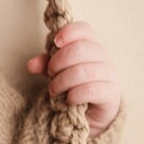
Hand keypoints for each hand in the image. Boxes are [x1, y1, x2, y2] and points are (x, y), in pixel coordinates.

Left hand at [26, 20, 120, 136]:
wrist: (90, 114)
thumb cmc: (73, 86)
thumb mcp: (57, 72)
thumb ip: (45, 65)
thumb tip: (32, 64)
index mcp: (91, 45)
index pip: (84, 29)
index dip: (69, 32)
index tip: (55, 43)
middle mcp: (103, 57)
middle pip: (81, 49)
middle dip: (59, 62)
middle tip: (51, 73)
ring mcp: (110, 75)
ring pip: (84, 71)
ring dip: (63, 81)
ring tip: (54, 90)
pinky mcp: (111, 94)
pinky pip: (91, 89)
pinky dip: (75, 95)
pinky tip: (69, 99)